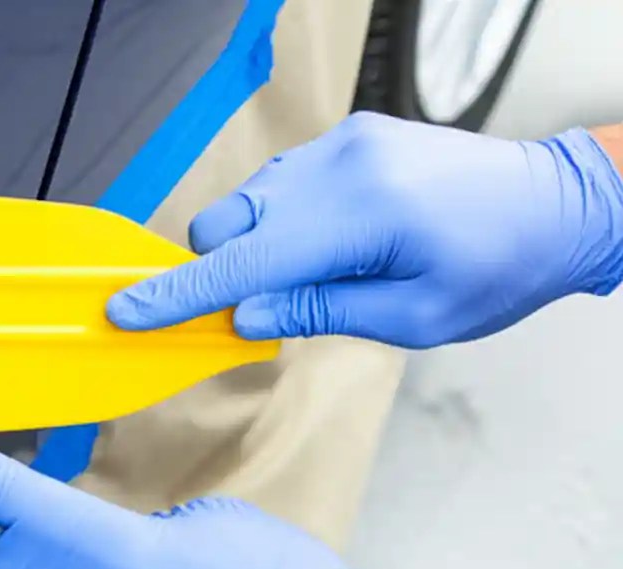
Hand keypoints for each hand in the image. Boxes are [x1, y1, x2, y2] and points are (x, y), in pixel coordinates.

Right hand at [107, 113, 622, 347]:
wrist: (558, 202)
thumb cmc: (500, 267)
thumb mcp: (415, 318)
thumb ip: (320, 311)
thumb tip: (246, 316)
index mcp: (361, 216)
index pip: (243, 263)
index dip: (179, 295)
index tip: (125, 313)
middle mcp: (340, 166)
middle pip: (226, 222)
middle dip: (221, 270)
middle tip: (259, 309)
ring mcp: (341, 143)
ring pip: (248, 199)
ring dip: (255, 244)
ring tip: (317, 273)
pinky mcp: (348, 135)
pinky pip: (282, 181)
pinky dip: (282, 218)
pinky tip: (330, 240)